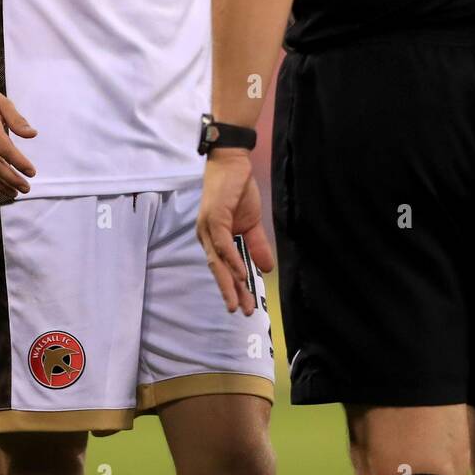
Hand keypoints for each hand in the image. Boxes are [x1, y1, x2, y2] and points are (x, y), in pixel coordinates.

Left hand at [196, 150, 274, 314]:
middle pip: (218, 270)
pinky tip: (241, 274)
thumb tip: (267, 269)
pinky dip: (231, 259)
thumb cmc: (238, 190)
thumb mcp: (251, 222)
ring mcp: (208, 227)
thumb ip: (257, 245)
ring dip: (230, 282)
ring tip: (240, 301)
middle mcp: (206, 236)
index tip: (245, 306)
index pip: (223, 269)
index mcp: (214, 239)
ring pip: (217, 261)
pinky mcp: (214, 217)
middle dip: (230, 292)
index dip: (234, 288)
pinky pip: (222, 243)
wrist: (233, 163)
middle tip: (241, 312)